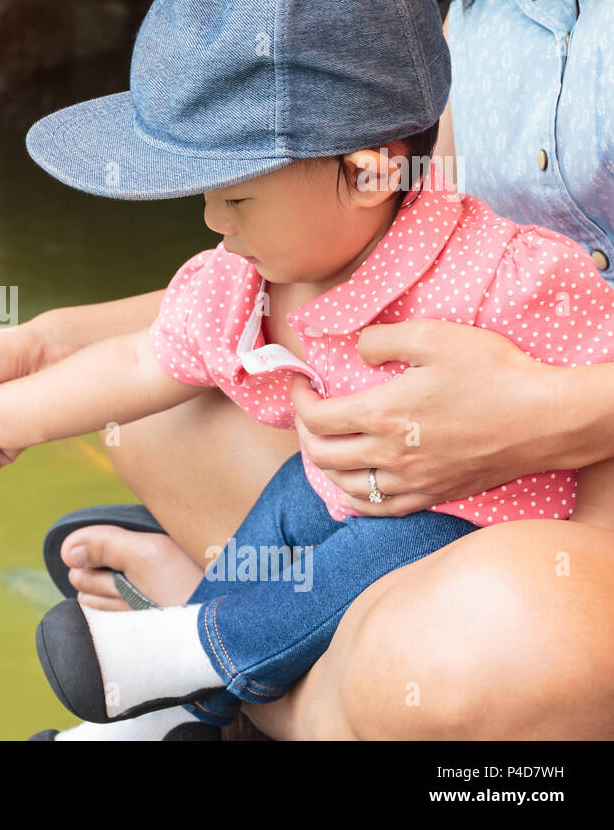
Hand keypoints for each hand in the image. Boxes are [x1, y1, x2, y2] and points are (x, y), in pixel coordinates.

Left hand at [290, 319, 556, 515]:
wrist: (547, 418)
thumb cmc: (493, 373)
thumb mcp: (433, 335)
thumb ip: (382, 339)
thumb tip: (357, 351)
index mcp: (382, 414)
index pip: (315, 419)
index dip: (298, 400)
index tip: (302, 384)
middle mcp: (389, 454)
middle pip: (321, 454)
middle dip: (304, 431)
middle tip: (309, 410)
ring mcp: (412, 480)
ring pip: (345, 486)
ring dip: (324, 465)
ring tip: (326, 444)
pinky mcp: (435, 495)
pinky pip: (380, 509)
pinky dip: (355, 499)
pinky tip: (352, 488)